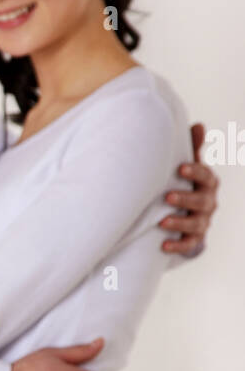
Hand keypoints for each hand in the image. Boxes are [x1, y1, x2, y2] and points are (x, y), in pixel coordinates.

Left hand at [159, 123, 218, 253]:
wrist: (189, 214)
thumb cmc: (186, 183)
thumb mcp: (189, 167)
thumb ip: (192, 148)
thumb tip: (199, 124)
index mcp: (208, 183)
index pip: (206, 176)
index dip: (195, 172)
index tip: (180, 168)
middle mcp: (208, 202)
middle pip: (202, 201)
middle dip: (185, 199)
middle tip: (167, 197)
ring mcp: (203, 222)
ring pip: (195, 224)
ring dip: (179, 223)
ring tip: (162, 222)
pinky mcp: (195, 239)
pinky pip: (189, 244)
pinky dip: (178, 246)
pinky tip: (164, 245)